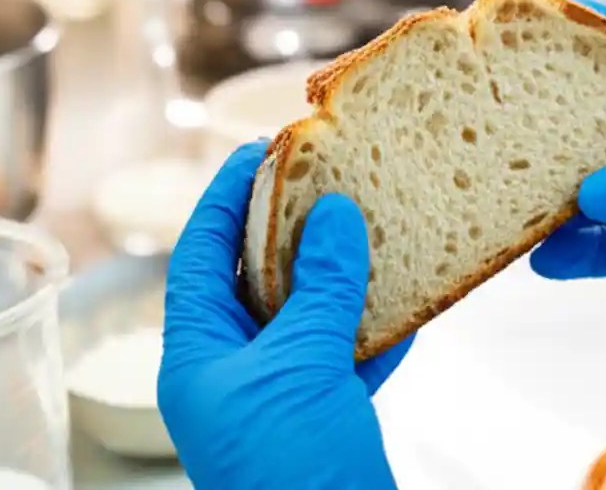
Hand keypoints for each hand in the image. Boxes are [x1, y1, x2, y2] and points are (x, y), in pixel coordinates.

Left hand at [158, 142, 411, 488]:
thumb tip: (331, 216)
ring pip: (306, 315)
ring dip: (340, 272)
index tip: (254, 149)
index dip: (220, 198)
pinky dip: (376, 328)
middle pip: (253, 279)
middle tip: (323, 176)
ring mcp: (279, 397)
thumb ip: (317, 290)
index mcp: (199, 358)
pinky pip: (347, 356)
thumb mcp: (301, 370)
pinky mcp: (324, 419)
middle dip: (288, 228)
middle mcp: (232, 372)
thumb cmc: (292, 478)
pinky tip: (407, 300)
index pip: (197, 257)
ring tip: (371, 221)